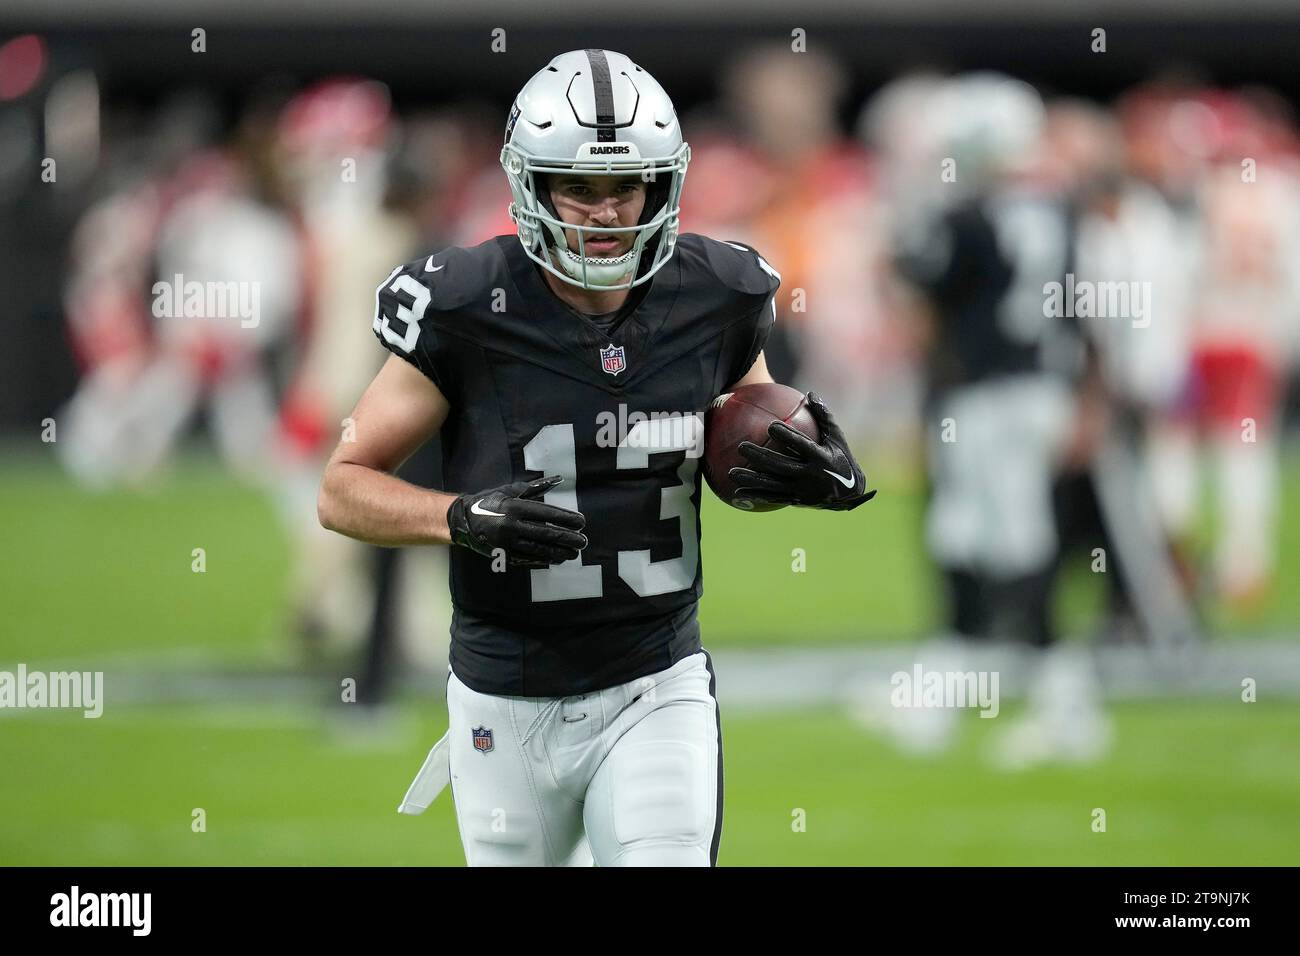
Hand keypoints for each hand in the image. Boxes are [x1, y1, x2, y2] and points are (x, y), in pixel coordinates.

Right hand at [446, 475, 587, 566]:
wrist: (463, 520)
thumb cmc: (490, 501)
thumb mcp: (510, 490)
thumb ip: (536, 487)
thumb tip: (559, 480)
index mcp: (515, 507)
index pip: (546, 514)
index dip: (565, 519)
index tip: (581, 523)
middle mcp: (512, 525)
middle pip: (545, 534)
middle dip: (567, 539)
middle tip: (583, 542)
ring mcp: (507, 542)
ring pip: (538, 549)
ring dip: (559, 552)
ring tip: (574, 554)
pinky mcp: (503, 554)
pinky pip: (527, 559)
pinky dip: (543, 560)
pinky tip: (556, 560)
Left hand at [728, 392, 876, 510]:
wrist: (850, 494)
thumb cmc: (841, 458)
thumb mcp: (838, 438)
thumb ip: (824, 417)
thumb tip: (810, 393)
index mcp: (821, 458)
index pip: (802, 445)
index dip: (787, 436)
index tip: (770, 426)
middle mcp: (811, 476)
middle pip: (781, 465)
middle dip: (761, 457)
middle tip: (741, 447)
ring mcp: (802, 491)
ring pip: (773, 485)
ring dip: (752, 479)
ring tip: (731, 473)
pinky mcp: (796, 501)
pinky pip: (772, 498)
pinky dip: (755, 495)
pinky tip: (737, 492)